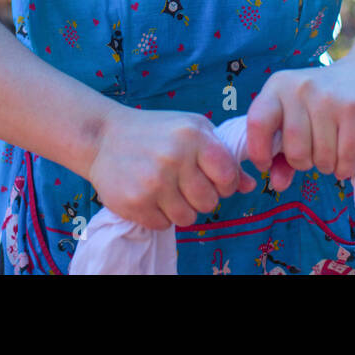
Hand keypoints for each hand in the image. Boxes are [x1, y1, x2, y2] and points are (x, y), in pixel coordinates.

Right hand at [87, 106, 257, 230]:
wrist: (104, 137)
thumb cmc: (157, 131)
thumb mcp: (193, 130)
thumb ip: (224, 154)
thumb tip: (250, 185)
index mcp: (194, 136)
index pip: (228, 176)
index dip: (225, 183)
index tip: (213, 178)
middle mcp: (174, 158)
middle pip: (209, 202)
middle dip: (202, 197)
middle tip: (185, 184)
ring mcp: (153, 182)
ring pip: (187, 218)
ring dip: (181, 208)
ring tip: (167, 189)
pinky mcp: (134, 202)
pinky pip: (163, 224)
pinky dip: (160, 215)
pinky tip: (150, 195)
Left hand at [245, 56, 354, 191]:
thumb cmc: (323, 103)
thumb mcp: (296, 117)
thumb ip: (281, 152)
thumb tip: (277, 185)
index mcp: (278, 86)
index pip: (257, 123)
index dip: (259, 152)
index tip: (267, 164)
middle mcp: (300, 88)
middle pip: (294, 150)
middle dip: (303, 163)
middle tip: (313, 153)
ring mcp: (328, 98)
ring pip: (321, 157)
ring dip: (327, 165)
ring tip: (332, 150)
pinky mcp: (354, 110)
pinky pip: (345, 158)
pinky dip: (345, 167)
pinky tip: (347, 158)